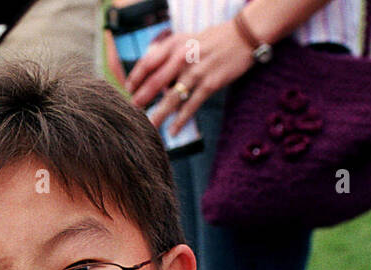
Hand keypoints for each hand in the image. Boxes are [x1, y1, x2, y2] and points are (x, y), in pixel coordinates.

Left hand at [123, 21, 255, 134]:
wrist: (242, 37)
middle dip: (141, 99)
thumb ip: (168, 52)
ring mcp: (196, 72)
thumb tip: (151, 71)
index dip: (135, 78)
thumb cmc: (212, 39)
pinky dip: (181, 120)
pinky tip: (173, 131)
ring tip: (148, 127)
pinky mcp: (210, 84)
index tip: (128, 90)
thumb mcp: (186, 38)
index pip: (147, 63)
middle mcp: (182, 57)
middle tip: (131, 112)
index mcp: (174, 45)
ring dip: (158, 115)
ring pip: (171, 98)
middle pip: (155, 82)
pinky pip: (191, 106)